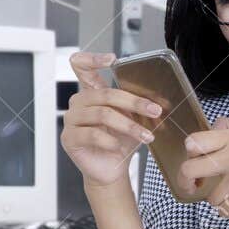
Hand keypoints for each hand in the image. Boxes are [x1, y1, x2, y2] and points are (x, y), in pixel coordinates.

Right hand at [62, 51, 163, 189]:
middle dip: (134, 103)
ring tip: (146, 136)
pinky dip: (111, 141)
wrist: (112, 170)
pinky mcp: (69, 138)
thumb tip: (158, 100)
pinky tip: (119, 146)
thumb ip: (136, 106)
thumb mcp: (132, 119)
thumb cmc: (121, 142)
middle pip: (105, 94)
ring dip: (129, 126)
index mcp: (90, 92)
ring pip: (102, 114)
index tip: (112, 59)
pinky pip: (92, 134)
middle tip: (155, 111)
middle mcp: (78, 103)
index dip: (93, 59)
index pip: (81, 66)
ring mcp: (71, 120)